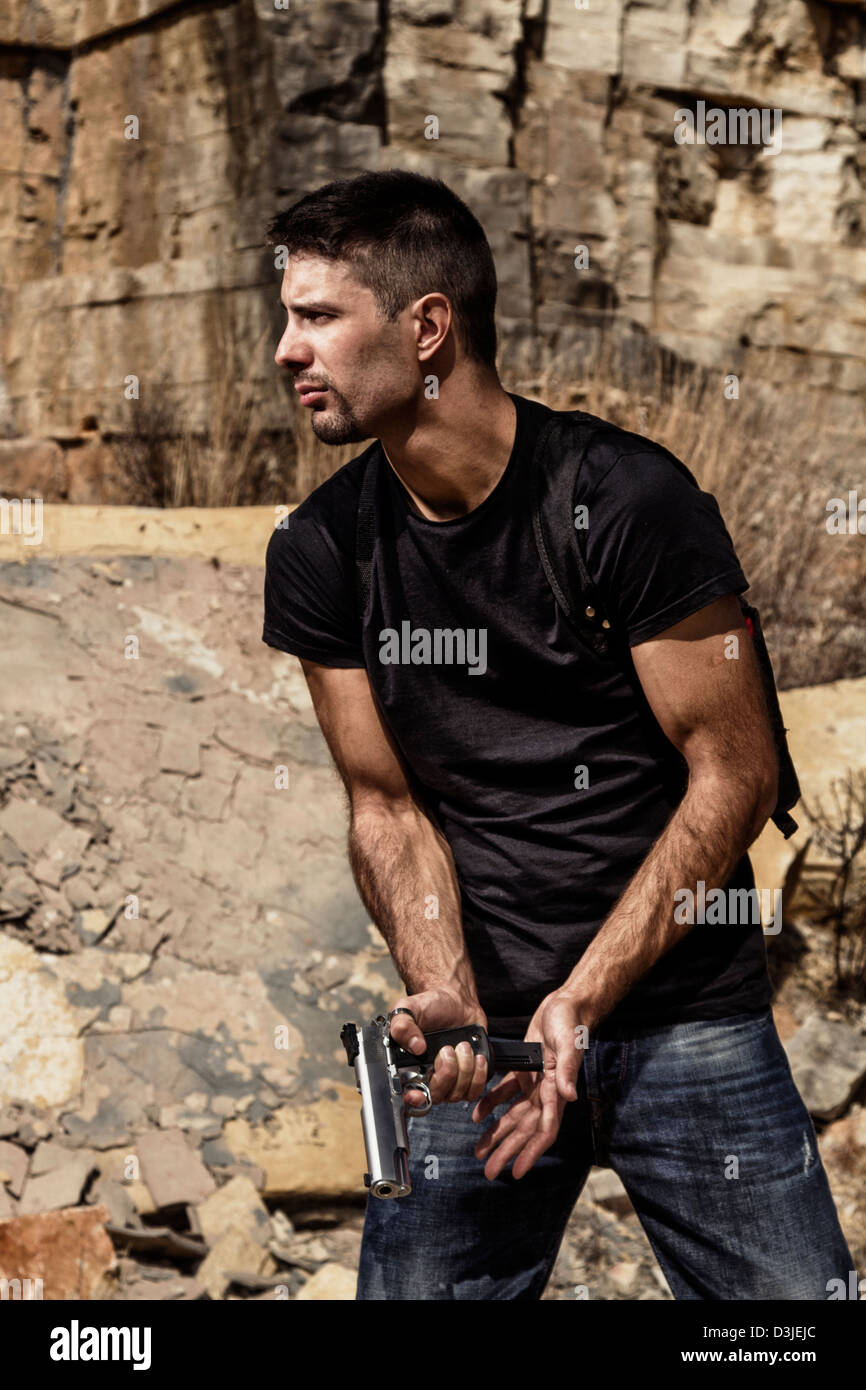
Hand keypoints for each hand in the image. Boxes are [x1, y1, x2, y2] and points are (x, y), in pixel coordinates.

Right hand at [387, 986, 488, 1106]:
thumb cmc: (430, 1006)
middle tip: (448, 1049)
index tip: (418, 1094)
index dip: (413, 1100)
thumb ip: (403, 1025)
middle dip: (446, 1073)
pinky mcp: (468, 1078)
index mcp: (408, 1066)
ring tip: (463, 1046)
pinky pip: (474, 1091)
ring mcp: (449, 1080)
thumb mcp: (410, 1008)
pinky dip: (478, 1075)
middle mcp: (428, 1077)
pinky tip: (476, 1056)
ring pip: (457, 1094)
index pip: (407, 1095)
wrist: (456, 1002)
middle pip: (437, 1096)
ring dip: (464, 1069)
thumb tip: (415, 1047)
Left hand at [472, 989, 588, 1181]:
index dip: (531, 1152)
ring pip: (513, 1116)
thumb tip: (569, 1096)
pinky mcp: (524, 1070)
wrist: (565, 1005)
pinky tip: (476, 1115)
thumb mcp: (568, 1046)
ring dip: (496, 1134)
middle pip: (524, 1130)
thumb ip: (566, 1071)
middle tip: (490, 1171)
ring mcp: (534, 1083)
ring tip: (479, 1151)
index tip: (517, 1171)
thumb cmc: (570, 1024)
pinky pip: (505, 1093)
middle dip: (507, 1151)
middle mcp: (545, 1093)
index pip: (544, 1130)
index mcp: (556, 1091)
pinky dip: (490, 1104)